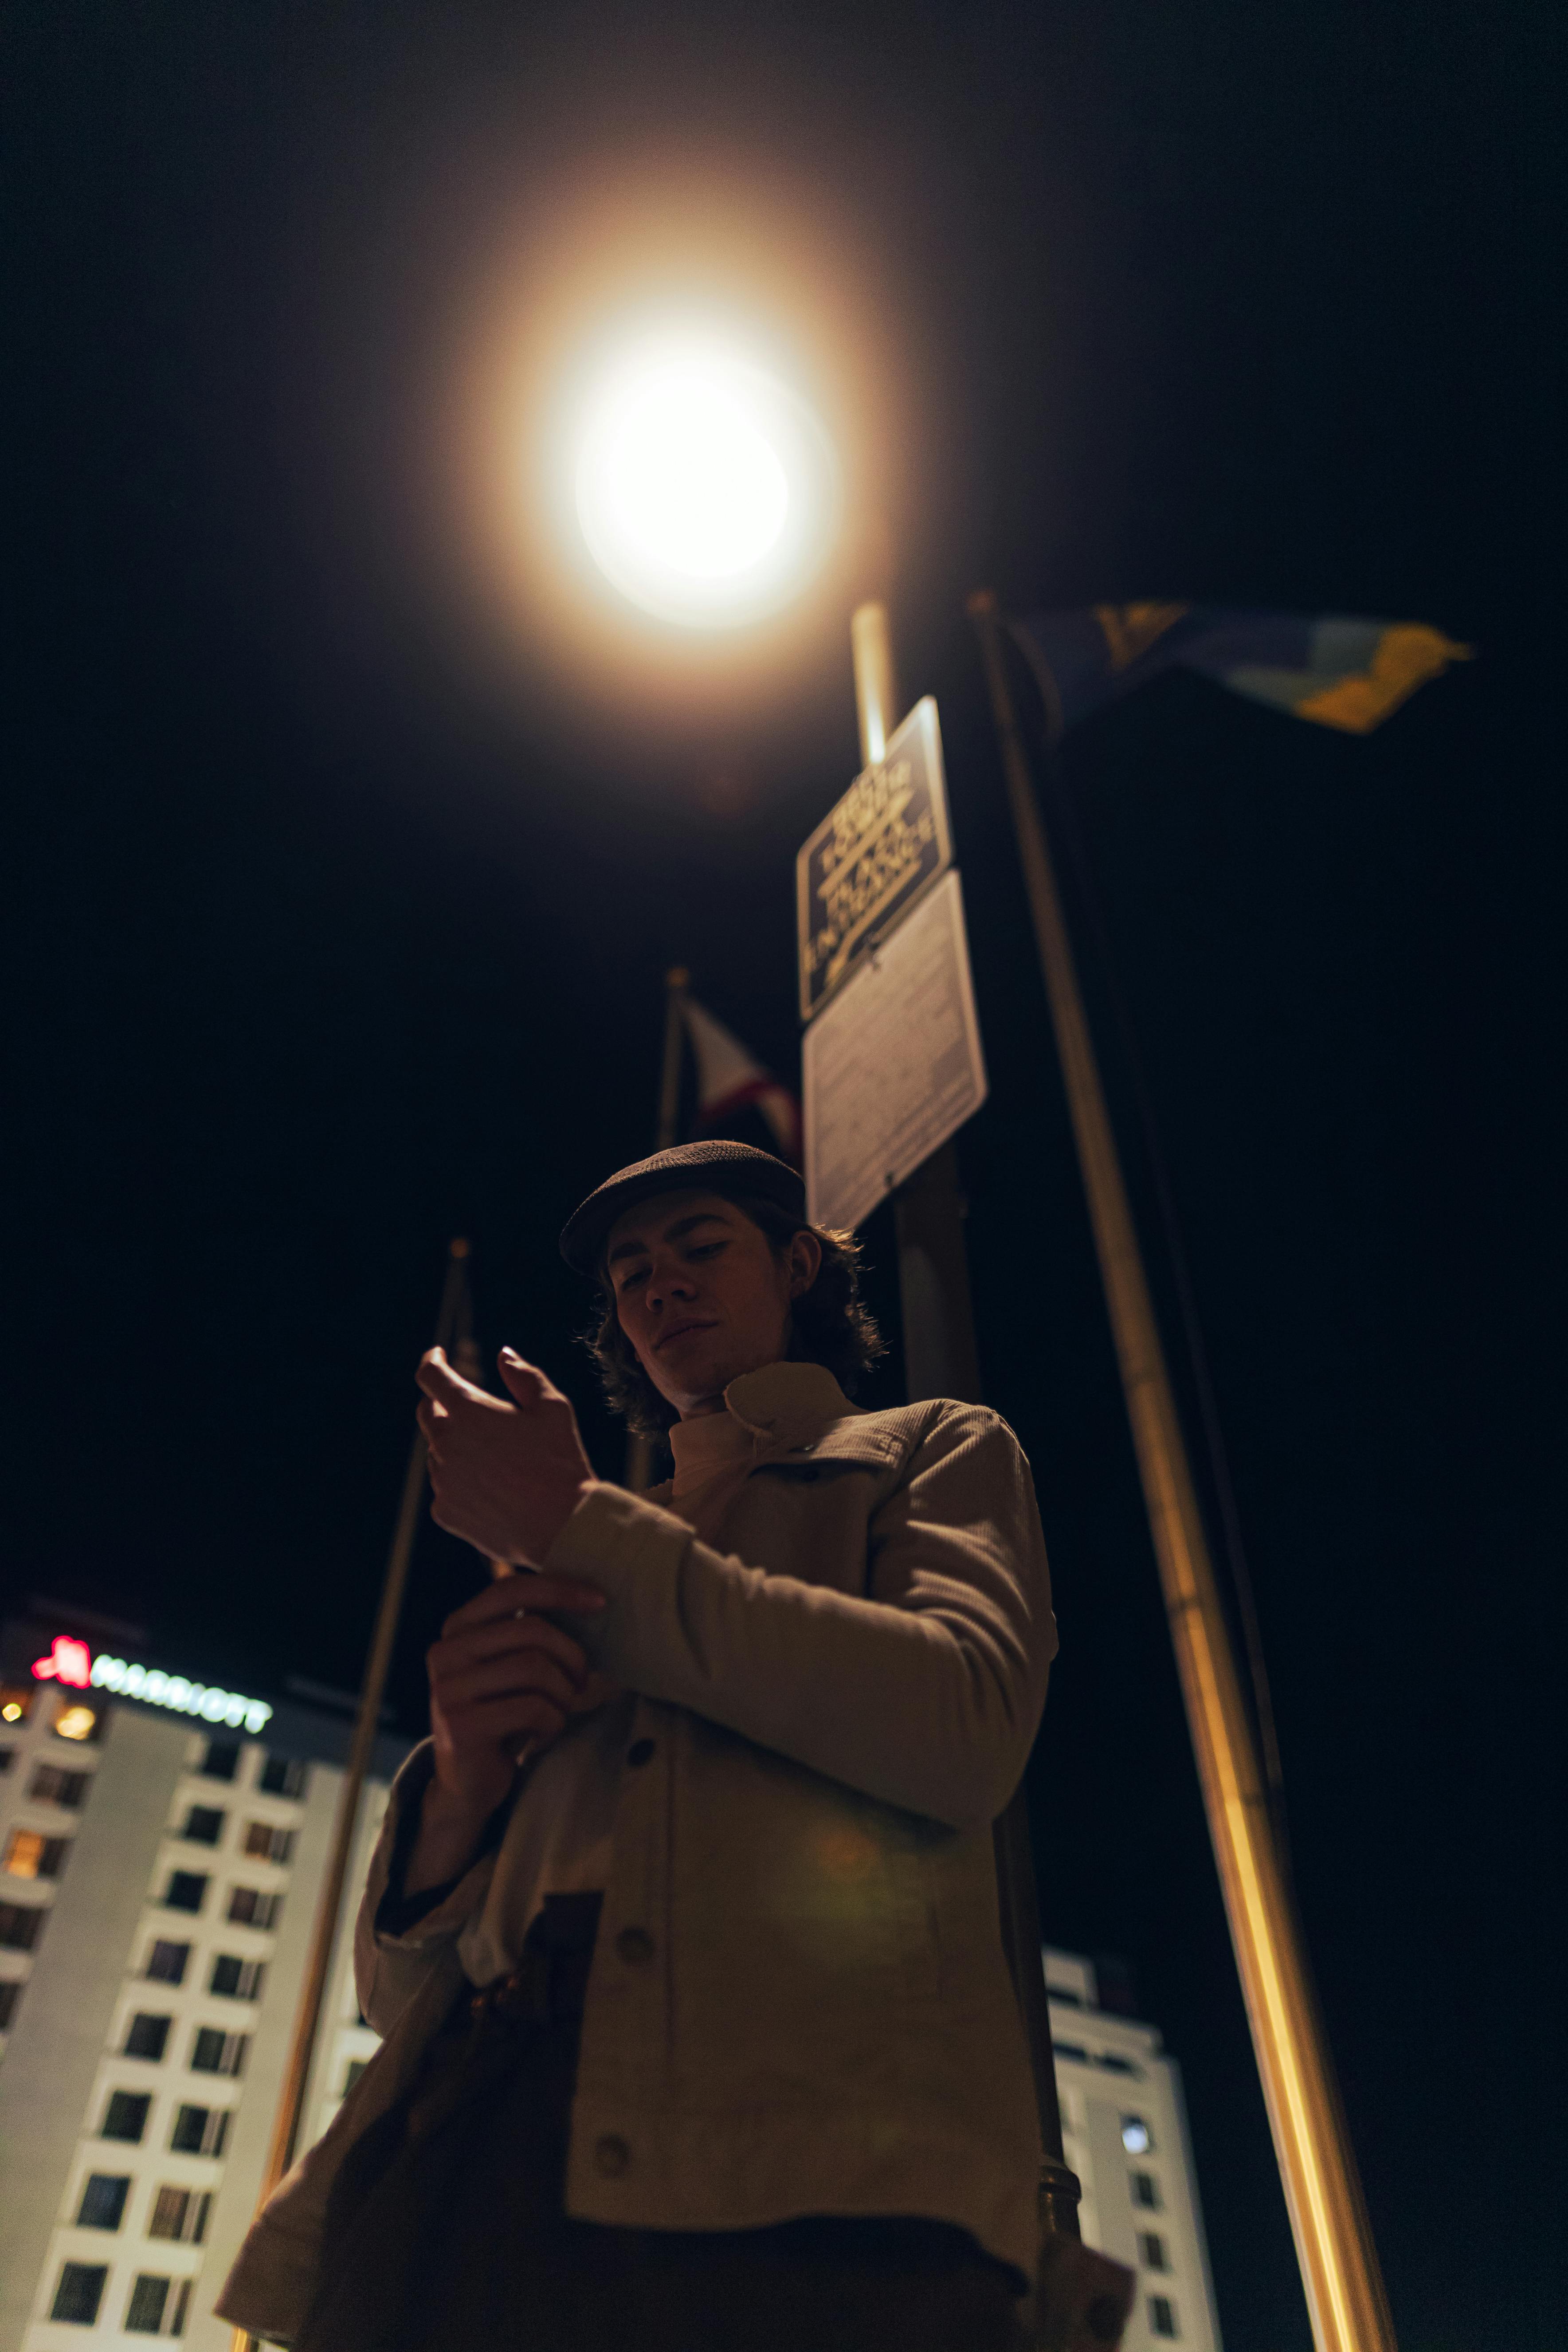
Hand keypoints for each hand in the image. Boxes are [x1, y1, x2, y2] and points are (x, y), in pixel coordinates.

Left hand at [416, 1346, 592, 1566]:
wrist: (562, 1528)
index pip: (431, 1375)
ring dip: (455, 1446)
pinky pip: (444, 1487)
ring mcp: (442, 1480)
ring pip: (437, 1452)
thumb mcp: (553, 1408)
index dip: (432, 1360)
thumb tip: (503, 1355)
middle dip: (443, 1404)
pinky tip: (492, 1490)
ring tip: (496, 1460)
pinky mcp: (444, 1510)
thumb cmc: (560, 1463)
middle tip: (472, 1410)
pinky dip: (460, 1482)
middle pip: (428, 1413)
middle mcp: (446, 1443)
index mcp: (469, 1411)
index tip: (438, 1356)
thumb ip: (524, 1376)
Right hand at [422, 1572, 609, 1830]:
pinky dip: (553, 1723)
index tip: (600, 1602)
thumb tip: (589, 1598)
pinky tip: (542, 1736)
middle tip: (582, 1682)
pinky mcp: (461, 1726)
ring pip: (536, 1669)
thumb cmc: (502, 1715)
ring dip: (564, 1694)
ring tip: (559, 1711)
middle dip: (572, 1656)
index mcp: (457, 1628)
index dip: (560, 1589)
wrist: (467, 1784)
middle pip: (532, 1630)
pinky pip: (533, 1709)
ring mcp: (448, 1690)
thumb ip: (528, 1632)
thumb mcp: (509, 1666)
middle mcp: (445, 1653)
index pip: (511, 1588)